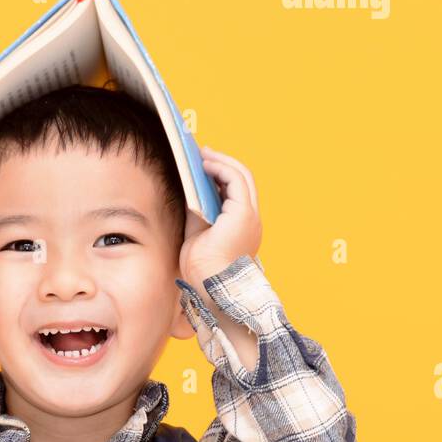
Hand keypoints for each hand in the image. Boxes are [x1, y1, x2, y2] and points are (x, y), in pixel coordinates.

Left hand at [178, 145, 262, 285]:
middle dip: (223, 164)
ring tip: (203, 155)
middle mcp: (251, 220)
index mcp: (242, 228)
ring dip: (222, 162)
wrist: (210, 287)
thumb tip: (189, 192)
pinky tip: (206, 165)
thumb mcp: (197, 235)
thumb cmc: (202, 272)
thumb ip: (197, 214)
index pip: (237, 194)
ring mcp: (250, 216)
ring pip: (242, 177)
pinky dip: (221, 169)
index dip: (222, 177)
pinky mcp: (243, 214)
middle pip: (243, 181)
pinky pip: (235, 181)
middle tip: (204, 153)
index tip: (205, 166)